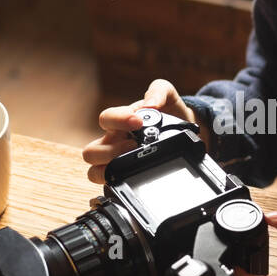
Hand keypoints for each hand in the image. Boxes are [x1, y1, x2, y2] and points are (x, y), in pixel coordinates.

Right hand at [82, 78, 205, 183]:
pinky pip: (110, 184)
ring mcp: (117, 160)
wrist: (185, 131)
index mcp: (120, 121)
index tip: (138, 122)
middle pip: (91, 151)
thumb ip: (159, 91)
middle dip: (111, 150)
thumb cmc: (170, 112)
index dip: (119, 120)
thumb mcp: (167, 94)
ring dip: (110, 168)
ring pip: (93, 170)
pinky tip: (134, 176)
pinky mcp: (125, 175)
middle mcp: (114, 141)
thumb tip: (151, 104)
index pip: (106, 119)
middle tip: (134, 146)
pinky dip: (116, 182)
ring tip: (133, 161)